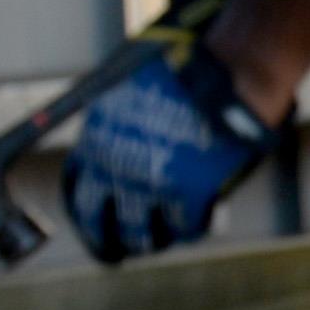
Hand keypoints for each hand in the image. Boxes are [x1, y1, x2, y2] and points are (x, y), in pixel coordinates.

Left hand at [63, 4, 274, 262]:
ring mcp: (153, 184)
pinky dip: (194, 227)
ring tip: (167, 236)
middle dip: (115, 238)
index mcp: (97, 143)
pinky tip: (205, 218)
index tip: (99, 224)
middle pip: (103, 224)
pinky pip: (187, 228)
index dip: (89, 216)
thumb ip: (119, 133)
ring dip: (154, 238)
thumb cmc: (187, 71)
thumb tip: (112, 168)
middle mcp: (117, 168)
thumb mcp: (130, 94)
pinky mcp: (191, 193)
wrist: (230, 65)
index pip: (78, 196)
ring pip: (143, 234)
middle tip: (130, 244)